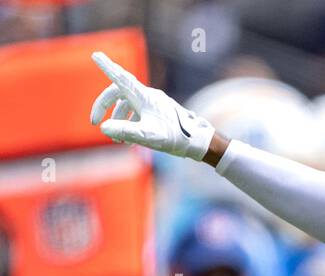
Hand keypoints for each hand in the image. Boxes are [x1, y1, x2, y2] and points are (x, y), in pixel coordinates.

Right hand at [89, 51, 214, 160]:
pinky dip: (130, 123)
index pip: (121, 78)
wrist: (199, 142)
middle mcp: (148, 96)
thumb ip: (125, 131)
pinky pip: (138, 112)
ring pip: (127, 105)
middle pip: (118, 93)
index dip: (107, 66)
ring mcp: (154, 103)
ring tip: (118, 141)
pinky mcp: (159, 111)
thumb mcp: (148, 136)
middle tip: (95, 123)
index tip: (96, 54)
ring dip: (118, 120)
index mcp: (144, 97)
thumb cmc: (175, 138)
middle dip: (104, 106)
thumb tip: (104, 128)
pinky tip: (130, 141)